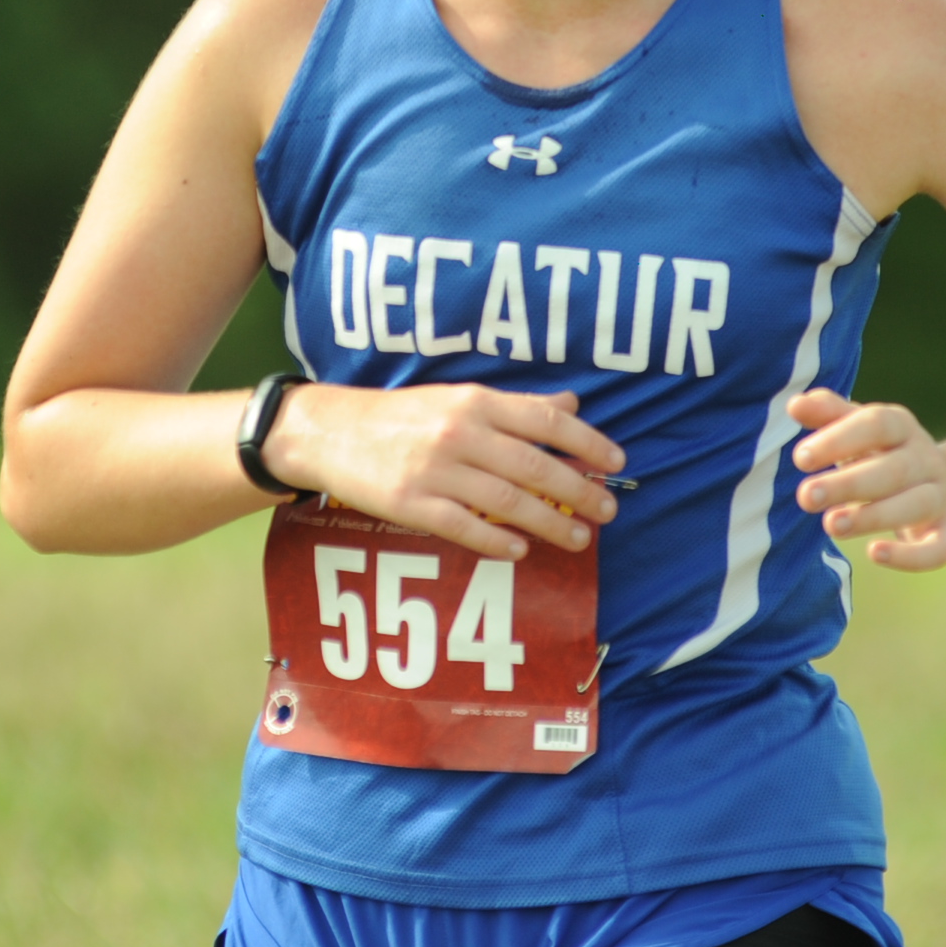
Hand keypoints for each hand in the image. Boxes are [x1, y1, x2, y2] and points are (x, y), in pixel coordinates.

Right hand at [260, 381, 624, 560]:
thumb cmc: (400, 415)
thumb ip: (515, 405)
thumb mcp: (458, 396)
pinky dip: (496, 540)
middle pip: (533, 465)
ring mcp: (434, 470)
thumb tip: (571, 406)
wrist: (329, 431)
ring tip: (578, 538)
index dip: (586, 442)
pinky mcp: (411, 504)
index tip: (615, 461)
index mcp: (474, 401)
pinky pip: (463, 527)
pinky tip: (520, 550)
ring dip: (549, 522)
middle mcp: (459, 433)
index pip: (544, 421)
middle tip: (607, 509)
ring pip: (506, 501)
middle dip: (577, 490)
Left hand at [788, 389, 945, 570]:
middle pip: (893, 470)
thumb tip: (794, 404)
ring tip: (830, 525)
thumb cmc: (886, 456)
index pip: (876, 424)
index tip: (800, 459)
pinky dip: (909, 555)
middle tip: (806, 497)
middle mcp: (926, 460)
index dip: (839, 439)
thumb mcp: (862, 429)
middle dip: (848, 484)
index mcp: (902, 427)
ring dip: (872, 516)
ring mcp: (941, 498)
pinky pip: (936, 549)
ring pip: (914, 505)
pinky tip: (875, 554)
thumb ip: (829, 414)